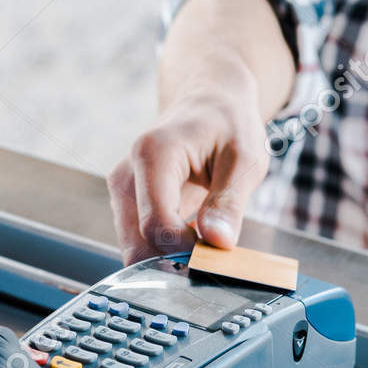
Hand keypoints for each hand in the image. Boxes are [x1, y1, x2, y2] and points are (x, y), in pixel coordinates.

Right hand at [108, 86, 270, 264]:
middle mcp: (127, 174)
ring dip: (170, 261)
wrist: (211, 103)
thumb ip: (229, 202)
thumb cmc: (228, 124)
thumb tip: (217, 243)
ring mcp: (122, 190)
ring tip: (205, 250)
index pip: (156, 226)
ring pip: (135, 249)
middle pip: (138, 244)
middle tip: (213, 263)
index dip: (187, 252)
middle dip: (174, 264)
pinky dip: (165, 253)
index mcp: (153, 154)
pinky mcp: (127, 204)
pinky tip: (193, 244)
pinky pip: (140, 242)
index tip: (218, 254)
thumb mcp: (245, 159)